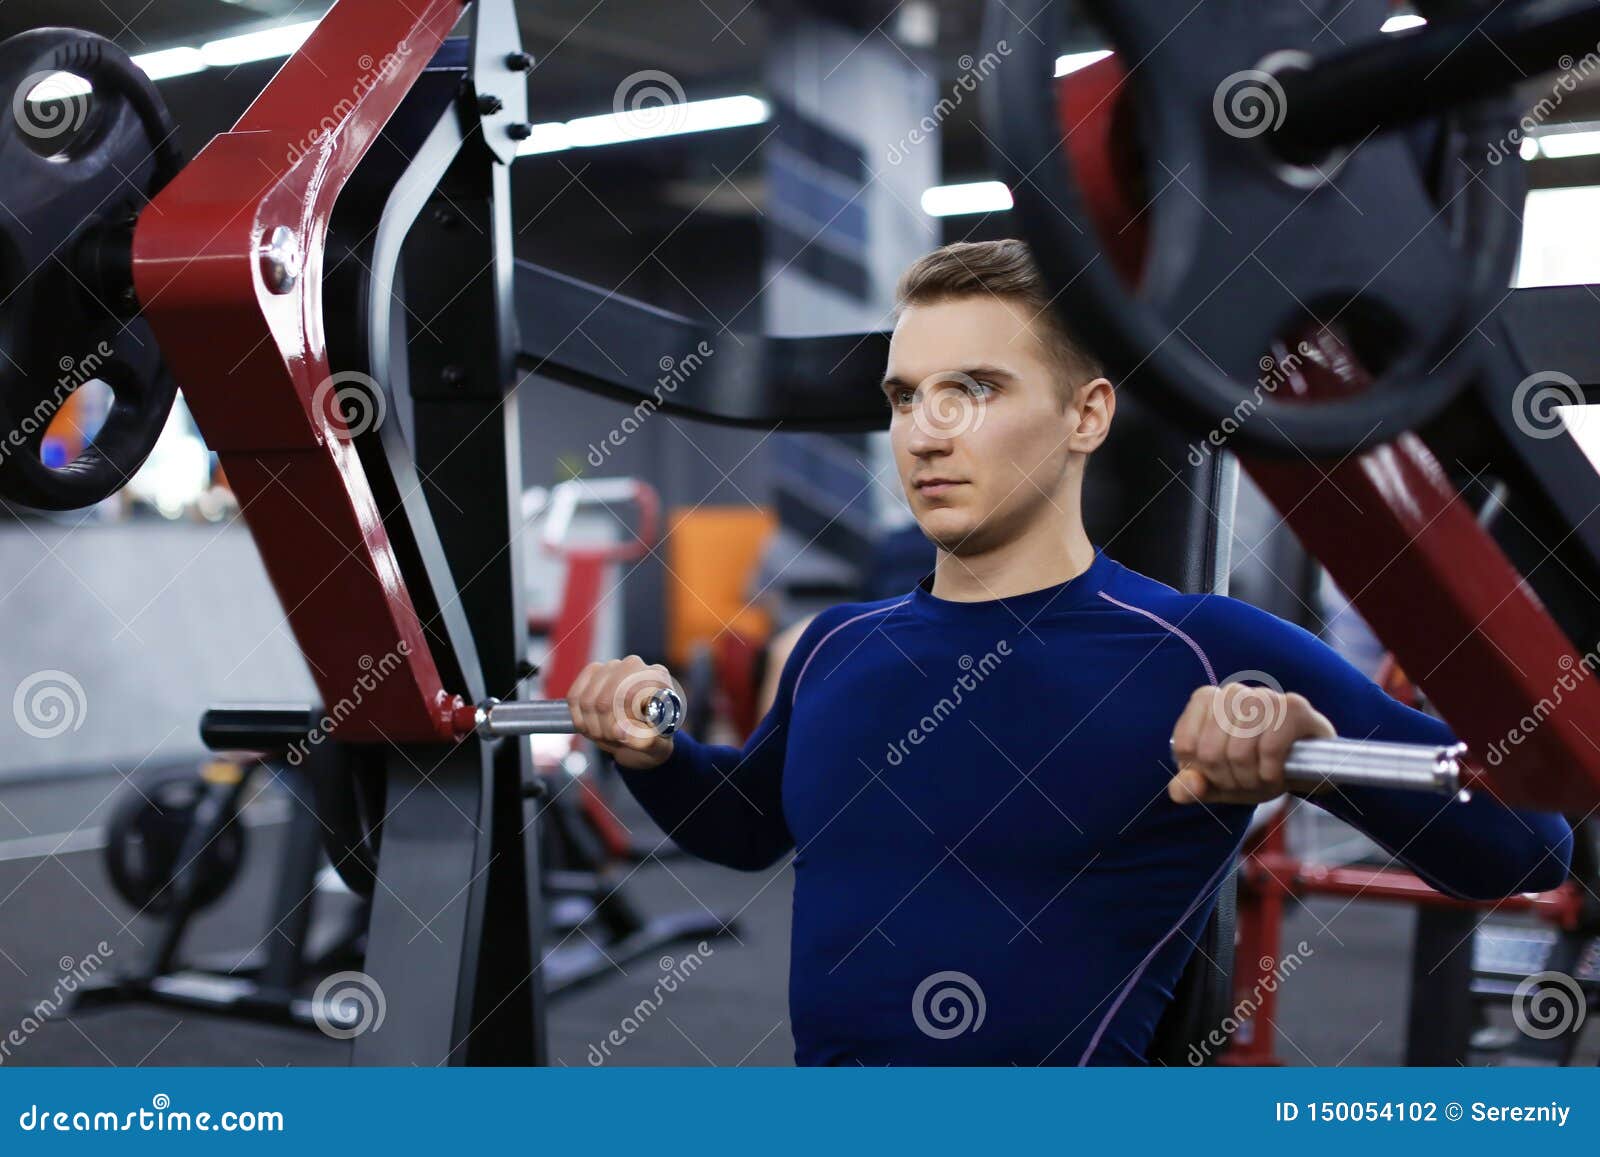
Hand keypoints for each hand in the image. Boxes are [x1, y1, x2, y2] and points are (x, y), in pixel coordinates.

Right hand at [567, 656, 680, 770]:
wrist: (642, 730)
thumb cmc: (654, 736)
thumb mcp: (658, 744)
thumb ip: (646, 740)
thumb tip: (620, 732)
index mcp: (658, 678)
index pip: (630, 695)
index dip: (620, 720)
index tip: (622, 737)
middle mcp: (635, 665)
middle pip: (605, 701)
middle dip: (605, 729)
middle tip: (614, 740)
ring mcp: (611, 666)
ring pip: (587, 701)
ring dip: (593, 727)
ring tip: (606, 736)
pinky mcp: (592, 672)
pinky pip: (574, 697)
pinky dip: (579, 719)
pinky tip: (592, 727)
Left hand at [1167, 684, 1334, 805]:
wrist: (1305, 767)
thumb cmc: (1254, 769)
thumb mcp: (1217, 783)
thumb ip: (1190, 787)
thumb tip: (1182, 789)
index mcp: (1206, 701)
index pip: (1187, 745)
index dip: (1204, 773)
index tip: (1221, 777)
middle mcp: (1233, 693)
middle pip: (1211, 751)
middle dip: (1228, 779)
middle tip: (1246, 782)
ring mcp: (1264, 696)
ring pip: (1240, 751)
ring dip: (1251, 778)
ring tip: (1262, 779)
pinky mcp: (1294, 707)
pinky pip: (1270, 747)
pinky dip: (1270, 773)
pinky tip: (1276, 775)